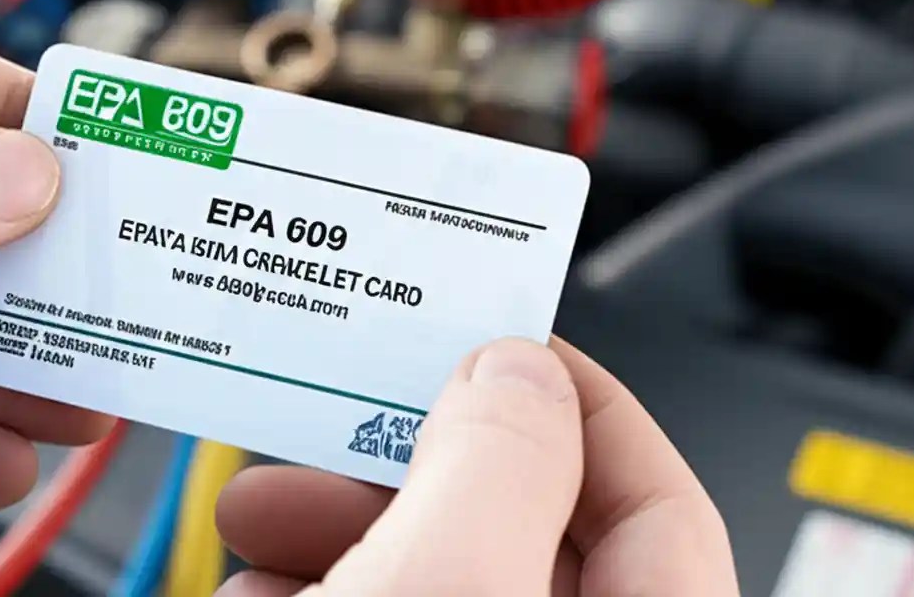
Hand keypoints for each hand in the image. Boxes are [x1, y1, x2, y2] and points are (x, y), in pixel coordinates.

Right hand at [214, 337, 739, 595]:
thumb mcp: (446, 579)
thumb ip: (498, 453)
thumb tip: (514, 368)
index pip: (658, 497)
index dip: (575, 397)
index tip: (489, 342)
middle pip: (523, 533)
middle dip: (405, 469)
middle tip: (330, 433)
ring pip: (439, 582)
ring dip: (342, 538)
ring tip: (260, 524)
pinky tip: (255, 594)